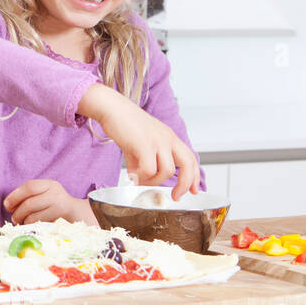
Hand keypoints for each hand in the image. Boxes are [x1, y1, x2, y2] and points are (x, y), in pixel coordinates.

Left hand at [4, 179, 95, 225]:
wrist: (76, 212)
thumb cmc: (53, 203)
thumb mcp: (44, 195)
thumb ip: (29, 196)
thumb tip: (8, 205)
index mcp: (49, 184)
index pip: (29, 187)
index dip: (15, 196)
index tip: (7, 205)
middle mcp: (55, 192)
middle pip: (29, 203)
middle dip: (18, 212)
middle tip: (14, 218)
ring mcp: (59, 204)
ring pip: (33, 214)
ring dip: (23, 220)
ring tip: (21, 221)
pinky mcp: (60, 216)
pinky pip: (40, 222)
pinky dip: (31, 224)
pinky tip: (31, 224)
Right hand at [78, 84, 200, 199]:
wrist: (111, 108)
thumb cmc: (122, 123)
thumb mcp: (139, 142)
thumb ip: (142, 160)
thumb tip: (139, 178)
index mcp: (169, 137)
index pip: (190, 158)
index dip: (194, 176)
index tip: (193, 190)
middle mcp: (167, 139)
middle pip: (188, 164)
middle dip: (185, 184)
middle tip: (176, 196)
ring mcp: (157, 141)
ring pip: (166, 171)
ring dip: (154, 181)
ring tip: (140, 179)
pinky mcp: (144, 145)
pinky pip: (149, 170)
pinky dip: (141, 177)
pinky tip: (132, 175)